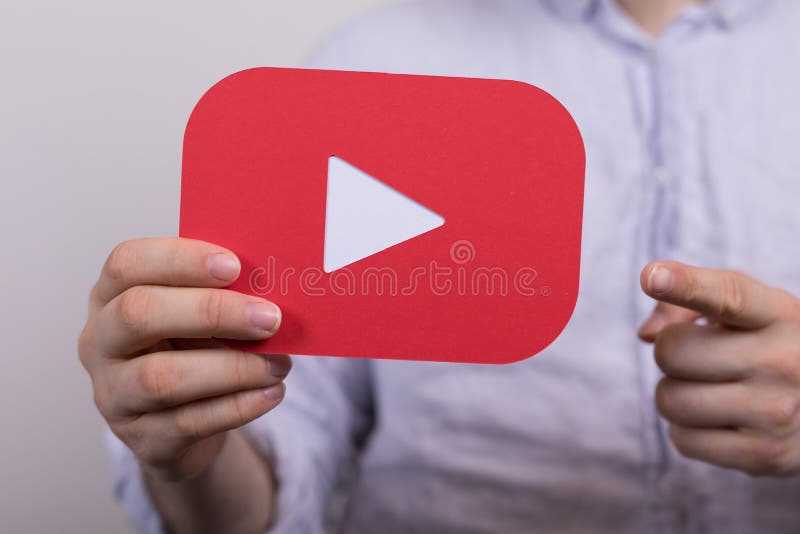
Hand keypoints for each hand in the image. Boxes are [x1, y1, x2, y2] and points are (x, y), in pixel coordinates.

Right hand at [79, 238, 289, 481]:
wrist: (180, 422)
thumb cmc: (191, 347)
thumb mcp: (197, 313)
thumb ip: (222, 294)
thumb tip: (272, 286)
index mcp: (110, 295)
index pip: (127, 265)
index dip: (179, 260)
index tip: (233, 266)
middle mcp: (100, 342)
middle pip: (138, 314)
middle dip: (212, 312)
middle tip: (269, 318)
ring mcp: (114, 395)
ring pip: (162, 378)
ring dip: (232, 369)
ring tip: (279, 364)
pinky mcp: (142, 439)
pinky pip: (189, 422)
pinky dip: (238, 406)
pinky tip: (272, 392)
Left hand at [638, 260, 799, 475]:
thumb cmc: (766, 345)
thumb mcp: (744, 311)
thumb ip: (687, 302)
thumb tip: (646, 334)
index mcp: (779, 314)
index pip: (728, 296)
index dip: (687, 285)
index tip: (652, 276)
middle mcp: (784, 359)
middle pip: (673, 351)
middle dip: (671, 353)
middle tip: (700, 358)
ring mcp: (777, 410)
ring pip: (670, 399)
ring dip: (674, 394)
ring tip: (710, 390)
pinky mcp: (764, 454)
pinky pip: (682, 440)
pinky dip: (686, 431)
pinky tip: (718, 420)